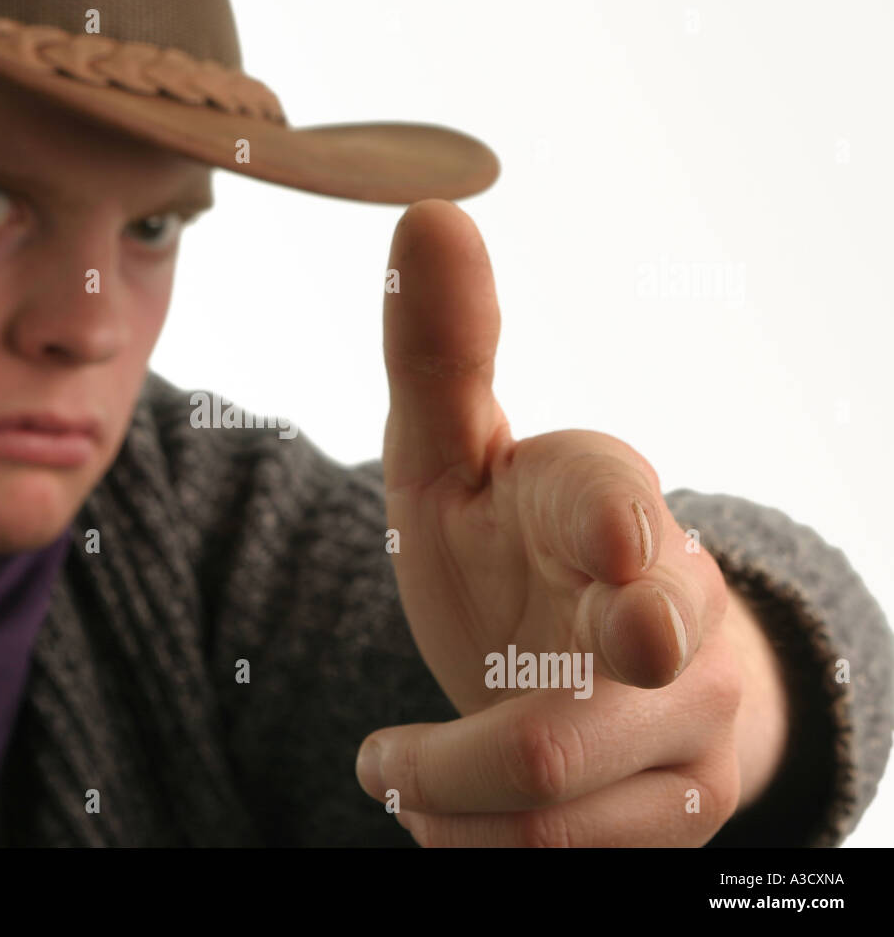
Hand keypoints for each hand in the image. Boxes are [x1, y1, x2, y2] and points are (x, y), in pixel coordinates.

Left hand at [359, 199, 741, 843]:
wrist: (605, 658)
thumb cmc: (517, 543)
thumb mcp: (460, 454)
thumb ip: (439, 351)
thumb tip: (426, 209)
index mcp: (607, 501)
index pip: (626, 504)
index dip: (622, 526)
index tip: (616, 557)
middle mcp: (669, 616)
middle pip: (595, 704)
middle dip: (507, 743)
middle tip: (385, 767)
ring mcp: (684, 727)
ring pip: (551, 800)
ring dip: (433, 798)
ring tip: (384, 769)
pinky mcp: (676, 814)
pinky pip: (564, 859)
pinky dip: (471, 843)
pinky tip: (435, 813)